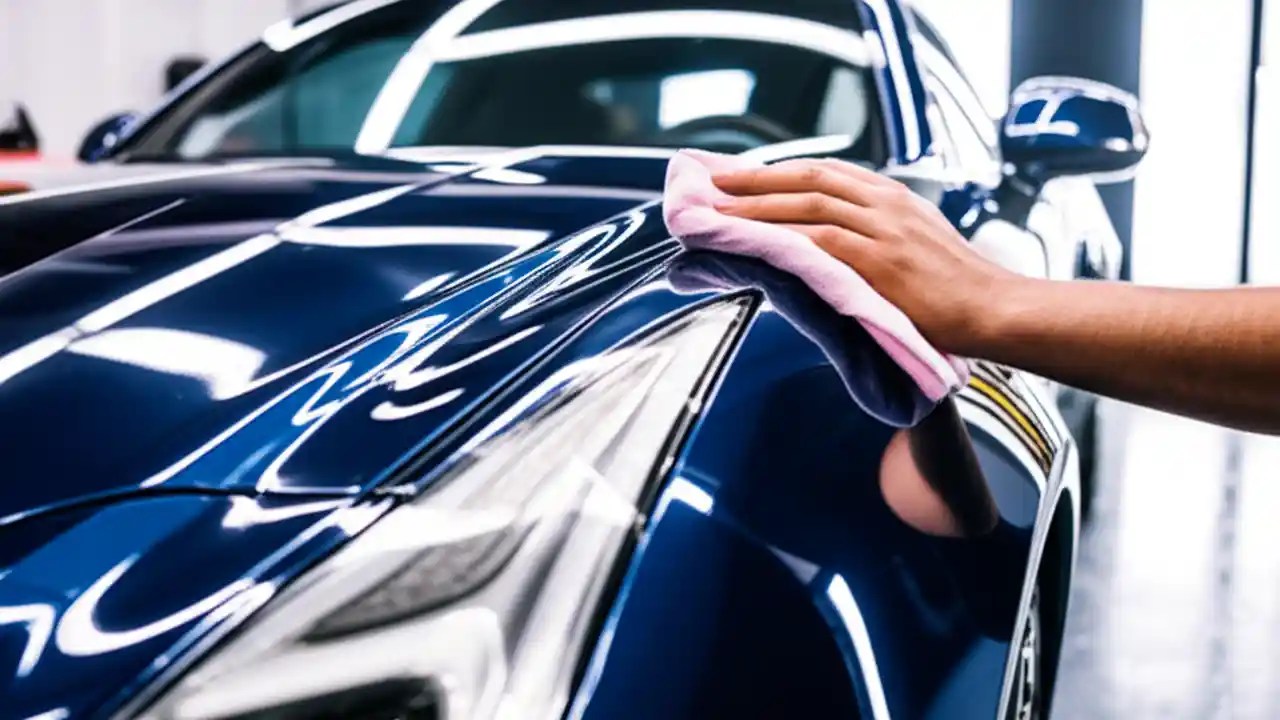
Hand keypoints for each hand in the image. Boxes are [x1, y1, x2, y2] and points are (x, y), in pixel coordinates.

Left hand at [711, 158, 1017, 353]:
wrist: (994, 308)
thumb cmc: (957, 287)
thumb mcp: (917, 242)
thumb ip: (878, 233)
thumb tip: (830, 240)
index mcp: (894, 196)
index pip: (826, 171)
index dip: (780, 172)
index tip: (744, 176)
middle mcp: (886, 203)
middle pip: (809, 178)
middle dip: (756, 179)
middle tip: (714, 183)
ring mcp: (883, 229)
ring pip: (808, 204)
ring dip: (757, 207)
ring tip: (719, 212)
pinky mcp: (880, 260)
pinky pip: (821, 239)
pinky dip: (783, 236)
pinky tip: (755, 241)